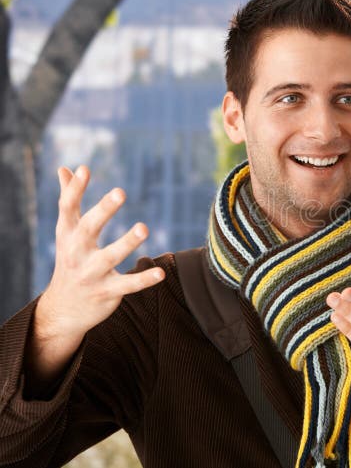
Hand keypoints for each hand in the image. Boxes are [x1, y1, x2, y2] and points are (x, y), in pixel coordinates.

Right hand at [27, 166, 163, 386]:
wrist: (64, 309)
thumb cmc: (71, 260)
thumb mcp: (67, 232)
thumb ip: (68, 199)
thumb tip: (65, 168)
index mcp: (67, 234)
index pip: (67, 208)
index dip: (74, 189)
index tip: (85, 168)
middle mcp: (75, 252)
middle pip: (88, 228)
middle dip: (103, 210)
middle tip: (120, 191)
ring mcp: (91, 274)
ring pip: (109, 257)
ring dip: (127, 242)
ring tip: (143, 227)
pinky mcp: (107, 292)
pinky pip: (128, 285)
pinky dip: (144, 279)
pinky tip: (160, 272)